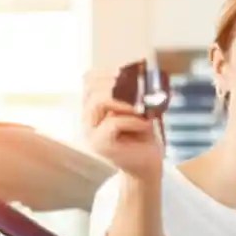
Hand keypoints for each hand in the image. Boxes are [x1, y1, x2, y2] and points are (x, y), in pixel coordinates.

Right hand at [83, 67, 163, 182]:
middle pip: (91, 87)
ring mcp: (91, 133)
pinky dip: (133, 120)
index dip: (107, 71)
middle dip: (116, 83)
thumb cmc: (142, 135)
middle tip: (139, 87)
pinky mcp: (100, 145)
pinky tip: (146, 124)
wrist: (147, 166)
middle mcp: (87, 119)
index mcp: (93, 107)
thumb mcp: (137, 108)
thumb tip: (136, 69)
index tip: (127, 70)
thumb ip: (131, 92)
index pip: (89, 80)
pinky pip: (113, 123)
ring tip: (143, 107)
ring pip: (98, 102)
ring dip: (124, 100)